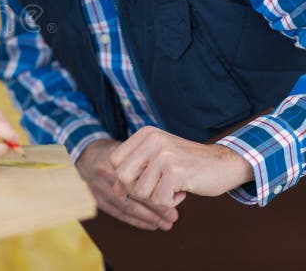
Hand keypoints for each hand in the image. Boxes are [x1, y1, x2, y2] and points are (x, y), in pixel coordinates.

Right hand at [76, 139, 180, 230]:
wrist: (86, 155)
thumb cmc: (116, 152)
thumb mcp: (130, 148)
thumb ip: (146, 160)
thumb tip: (174, 177)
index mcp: (115, 158)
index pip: (139, 177)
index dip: (158, 189)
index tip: (178, 196)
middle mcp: (105, 173)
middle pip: (133, 195)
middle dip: (156, 208)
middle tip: (174, 216)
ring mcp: (98, 187)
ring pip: (126, 207)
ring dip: (148, 218)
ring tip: (165, 224)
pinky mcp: (96, 199)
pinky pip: (117, 213)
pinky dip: (136, 221)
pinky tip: (150, 225)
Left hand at [110, 126, 253, 207]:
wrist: (225, 164)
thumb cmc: (188, 165)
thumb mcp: (157, 162)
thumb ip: (135, 172)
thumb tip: (113, 191)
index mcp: (145, 134)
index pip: (115, 161)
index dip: (126, 177)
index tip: (146, 180)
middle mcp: (152, 140)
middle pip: (123, 177)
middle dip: (138, 190)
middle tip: (158, 189)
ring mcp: (164, 154)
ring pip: (140, 192)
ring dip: (157, 198)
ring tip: (174, 187)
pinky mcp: (176, 171)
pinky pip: (159, 199)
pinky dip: (170, 203)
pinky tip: (183, 191)